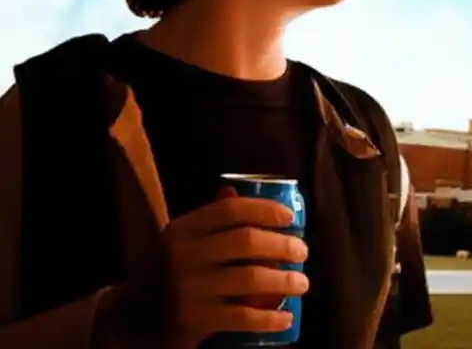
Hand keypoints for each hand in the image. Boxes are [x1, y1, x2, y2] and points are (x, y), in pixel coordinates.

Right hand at [95, 188, 308, 347]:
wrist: (130, 321)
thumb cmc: (165, 274)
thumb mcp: (179, 243)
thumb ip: (207, 221)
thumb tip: (238, 189)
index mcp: (181, 230)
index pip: (230, 209)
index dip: (265, 209)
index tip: (290, 217)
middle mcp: (182, 255)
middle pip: (247, 241)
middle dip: (283, 245)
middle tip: (303, 252)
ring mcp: (188, 288)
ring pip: (251, 278)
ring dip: (285, 281)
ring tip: (302, 283)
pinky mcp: (194, 320)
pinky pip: (243, 317)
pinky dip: (270, 318)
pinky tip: (286, 317)